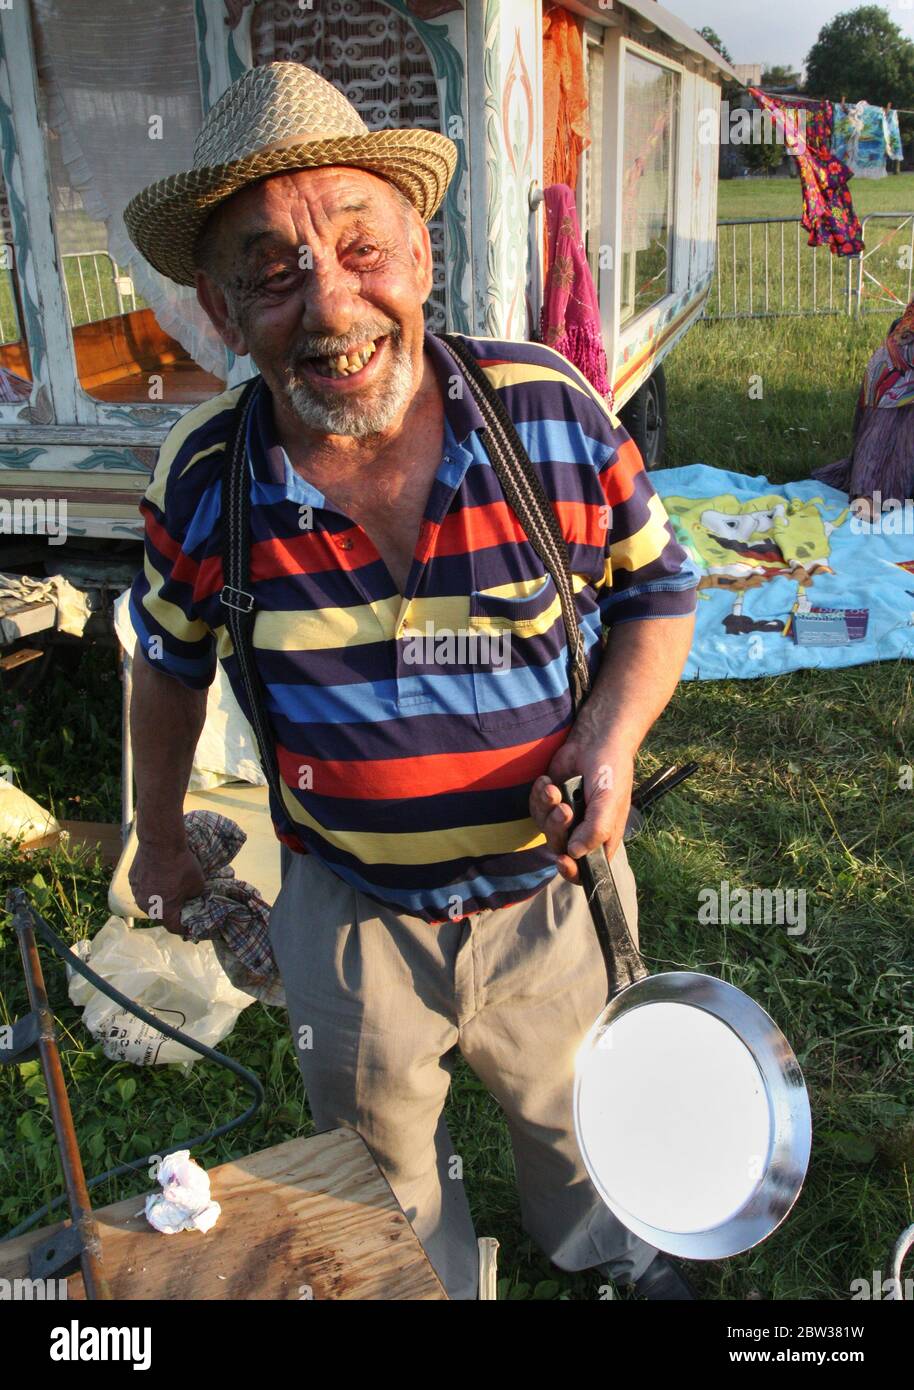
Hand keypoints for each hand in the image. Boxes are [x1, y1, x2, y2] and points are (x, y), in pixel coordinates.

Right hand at [128, 841, 205, 935]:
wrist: (161, 843)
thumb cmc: (181, 866)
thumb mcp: (197, 885)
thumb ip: (194, 898)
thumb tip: (193, 899)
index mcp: (163, 912)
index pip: (175, 927)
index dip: (185, 927)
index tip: (192, 924)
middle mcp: (146, 906)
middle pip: (161, 914)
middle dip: (172, 911)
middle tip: (182, 903)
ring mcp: (136, 893)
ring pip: (150, 901)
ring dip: (160, 898)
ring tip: (170, 887)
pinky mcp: (132, 879)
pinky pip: (144, 888)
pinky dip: (152, 886)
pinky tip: (160, 875)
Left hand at [529, 740, 634, 883]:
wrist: (594, 741)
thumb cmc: (610, 771)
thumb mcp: (609, 802)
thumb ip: (596, 829)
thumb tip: (575, 853)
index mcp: (603, 837)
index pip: (587, 869)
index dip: (573, 871)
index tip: (564, 860)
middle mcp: (583, 831)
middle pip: (560, 848)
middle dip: (558, 829)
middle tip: (564, 809)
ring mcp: (565, 817)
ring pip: (545, 828)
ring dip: (547, 808)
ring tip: (554, 789)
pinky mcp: (550, 802)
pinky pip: (536, 809)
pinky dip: (538, 796)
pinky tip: (546, 781)